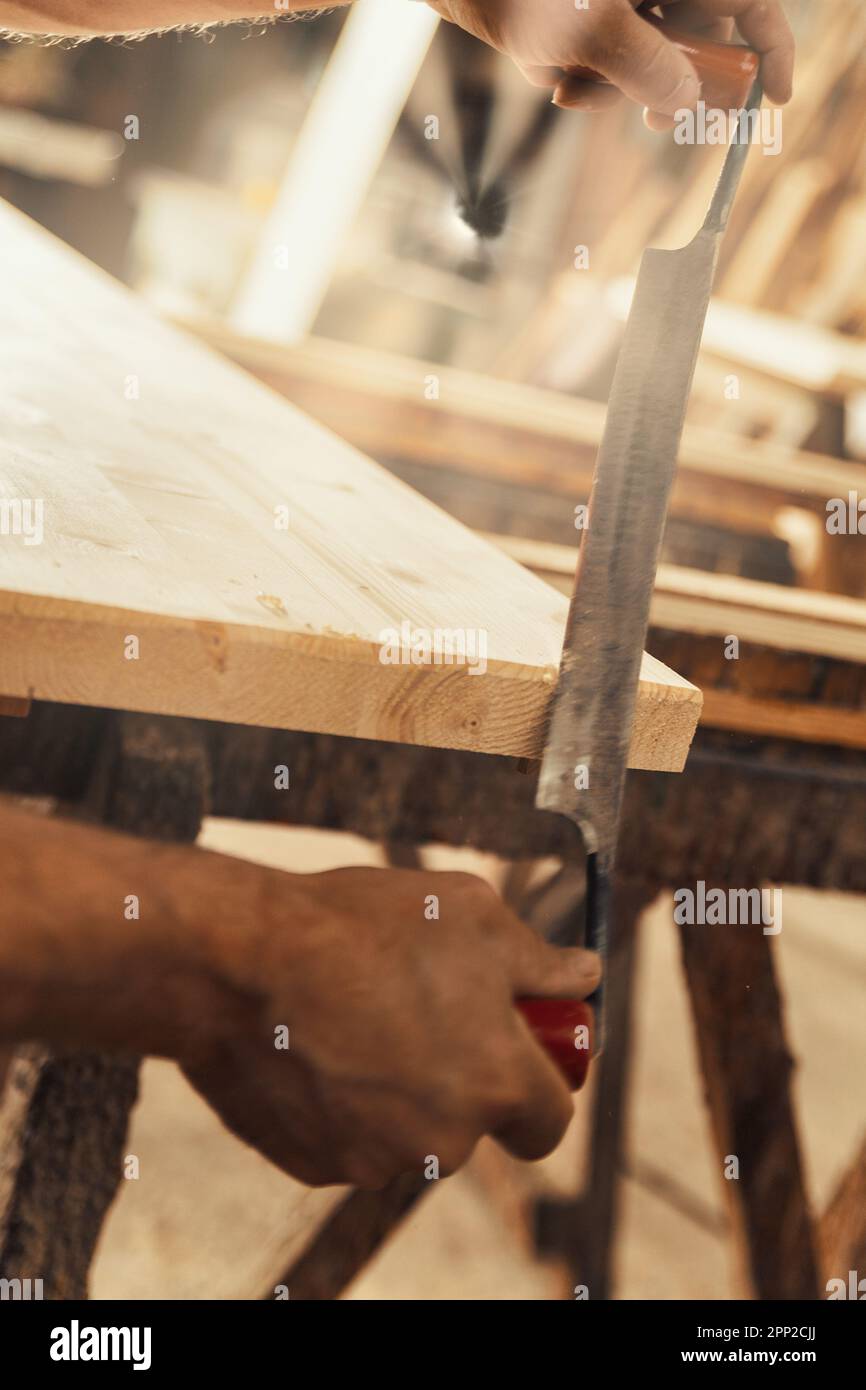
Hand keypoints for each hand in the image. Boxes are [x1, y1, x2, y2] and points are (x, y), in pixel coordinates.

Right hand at [182, 865, 600, 1187]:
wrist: (237, 962)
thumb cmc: (361, 927)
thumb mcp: (471, 914)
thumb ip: (540, 960)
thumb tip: (583, 976)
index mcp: (496, 1080)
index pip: (551, 1120)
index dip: (541, 1083)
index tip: (520, 1049)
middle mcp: (445, 1138)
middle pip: (474, 1123)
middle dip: (460, 1075)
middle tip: (423, 1009)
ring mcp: (375, 1159)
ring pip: (409, 1132)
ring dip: (399, 1089)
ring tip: (357, 1014)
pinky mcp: (315, 1165)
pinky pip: (349, 1138)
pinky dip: (343, 1103)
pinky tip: (316, 1043)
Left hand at [428, 1, 793, 119]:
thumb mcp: (587, 25)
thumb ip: (642, 64)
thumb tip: (684, 100)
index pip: (749, 0)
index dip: (770, 47)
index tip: (774, 98)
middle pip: (702, 38)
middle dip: (680, 86)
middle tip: (662, 124)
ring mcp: (625, 6)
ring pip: (653, 63)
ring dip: (617, 89)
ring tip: (571, 83)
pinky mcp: (593, 27)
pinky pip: (614, 68)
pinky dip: (590, 84)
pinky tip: (554, 77)